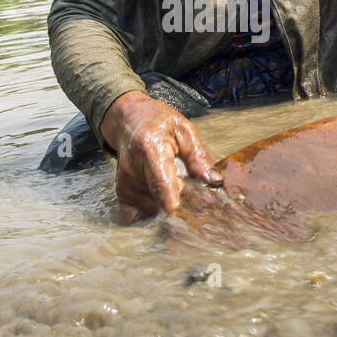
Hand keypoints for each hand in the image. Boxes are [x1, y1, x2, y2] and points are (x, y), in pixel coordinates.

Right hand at [100, 90, 222, 222]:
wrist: (128, 118)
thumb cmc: (158, 122)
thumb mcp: (184, 130)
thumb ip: (199, 157)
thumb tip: (214, 181)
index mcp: (150, 149)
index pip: (160, 183)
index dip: (173, 203)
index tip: (184, 218)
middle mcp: (133, 170)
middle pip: (158, 202)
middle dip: (179, 207)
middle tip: (195, 199)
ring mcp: (126, 183)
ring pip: (152, 211)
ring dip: (167, 209)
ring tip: (177, 191)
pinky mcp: (122, 193)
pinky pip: (137, 216)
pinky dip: (151, 214)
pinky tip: (161, 202)